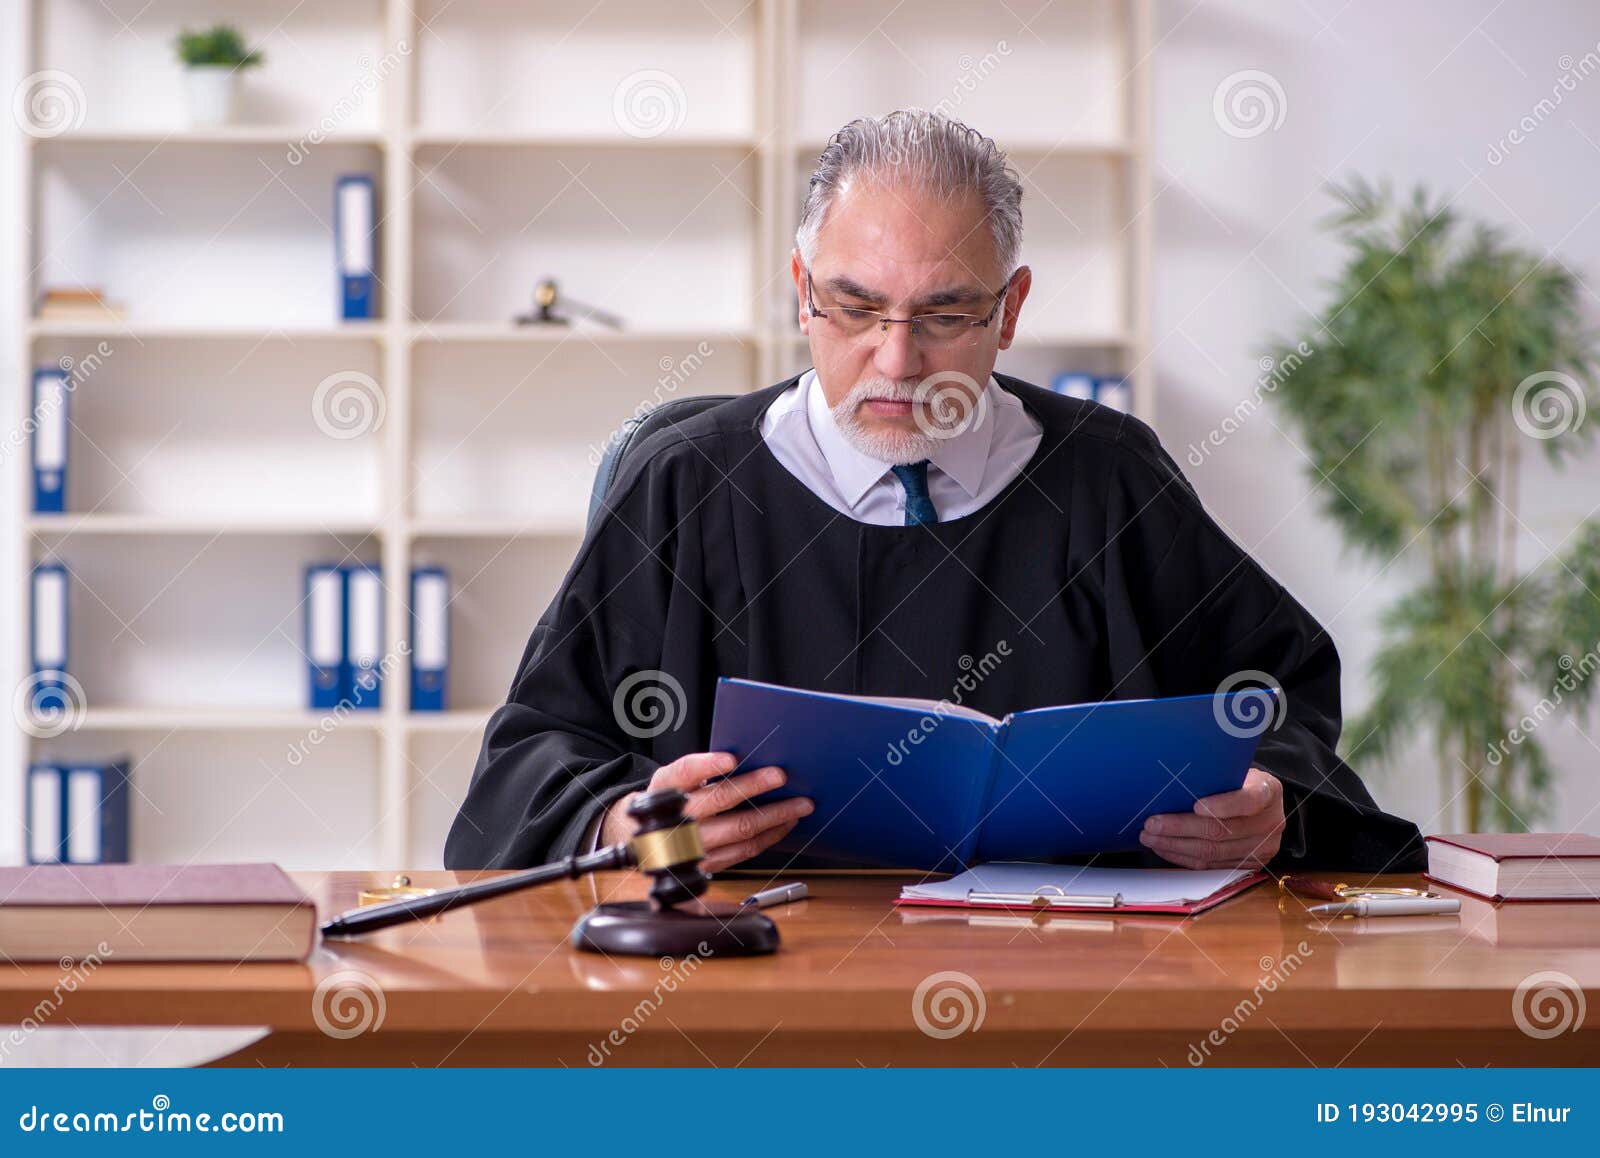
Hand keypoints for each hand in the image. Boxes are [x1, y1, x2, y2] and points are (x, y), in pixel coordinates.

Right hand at [601, 752, 812, 872]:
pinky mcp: (707, 865)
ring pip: (740, 829)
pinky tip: (785, 823)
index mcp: (666, 788)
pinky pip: (745, 850)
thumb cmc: (667, 802)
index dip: (708, 765)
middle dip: (755, 786)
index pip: (685, 772)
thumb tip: (746, 757)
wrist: (643, 840)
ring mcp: (693, 845)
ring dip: (775, 815)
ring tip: (799, 803)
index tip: (731, 758)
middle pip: (720, 800)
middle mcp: (678, 818)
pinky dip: (770, 836)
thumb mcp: (672, 780)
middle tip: (781, 775)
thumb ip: (700, 770)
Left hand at [1138, 767, 1284, 870]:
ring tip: (1151, 837)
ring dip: (1177, 846)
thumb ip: (1216, 776)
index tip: (1195, 806)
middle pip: (1223, 831)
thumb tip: (1173, 780)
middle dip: (1182, 828)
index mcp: (1269, 792)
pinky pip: (1212, 866)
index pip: (1248, 800)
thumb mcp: (1235, 771)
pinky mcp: (1249, 866)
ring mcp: (1262, 848)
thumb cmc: (1240, 782)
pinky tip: (1165, 848)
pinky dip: (1184, 858)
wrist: (1261, 805)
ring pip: (1214, 853)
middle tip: (1152, 824)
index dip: (1222, 805)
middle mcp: (1271, 823)